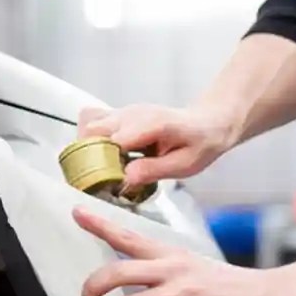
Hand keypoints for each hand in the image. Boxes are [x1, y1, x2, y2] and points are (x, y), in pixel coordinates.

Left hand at [73, 206, 295, 295]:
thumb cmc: (235, 287)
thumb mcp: (196, 267)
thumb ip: (166, 273)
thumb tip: (139, 282)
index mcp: (172, 255)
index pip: (128, 236)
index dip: (100, 224)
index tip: (76, 214)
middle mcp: (173, 271)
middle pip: (118, 271)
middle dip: (92, 285)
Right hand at [77, 103, 237, 185]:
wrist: (207, 123)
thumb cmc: (199, 144)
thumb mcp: (185, 164)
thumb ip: (154, 170)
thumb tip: (124, 178)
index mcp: (152, 125)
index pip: (113, 141)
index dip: (104, 164)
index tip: (103, 184)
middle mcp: (134, 114)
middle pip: (92, 130)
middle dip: (89, 156)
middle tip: (99, 179)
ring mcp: (125, 111)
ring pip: (88, 123)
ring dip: (88, 147)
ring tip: (100, 169)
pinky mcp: (120, 114)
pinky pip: (93, 121)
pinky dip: (91, 138)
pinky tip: (104, 155)